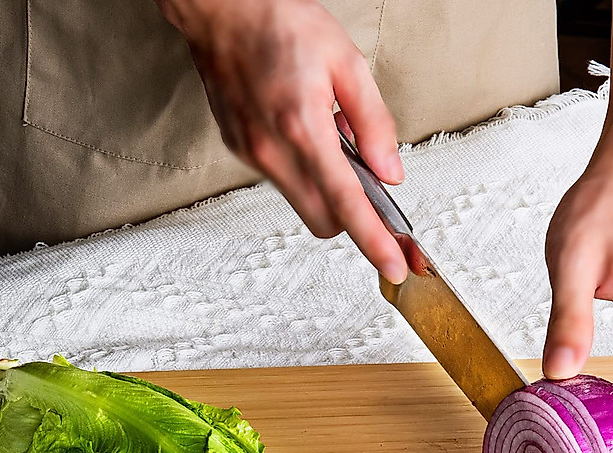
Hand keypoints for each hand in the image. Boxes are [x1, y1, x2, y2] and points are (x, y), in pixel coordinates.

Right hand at [157, 0, 407, 281]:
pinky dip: (304, 171)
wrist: (219, 5)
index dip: (374, 242)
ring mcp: (251, 153)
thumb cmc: (277, 20)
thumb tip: (391, 172)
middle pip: (325, 222)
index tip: (393, 266)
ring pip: (304, 204)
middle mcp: (271, 149)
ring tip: (331, 141)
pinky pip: (283, 181)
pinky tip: (306, 133)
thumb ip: (374, 123)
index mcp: (303, 126)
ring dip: (326, 190)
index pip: (346, 204)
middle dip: (351, 217)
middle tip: (372, 195)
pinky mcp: (240, 150)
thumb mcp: (346, 61)